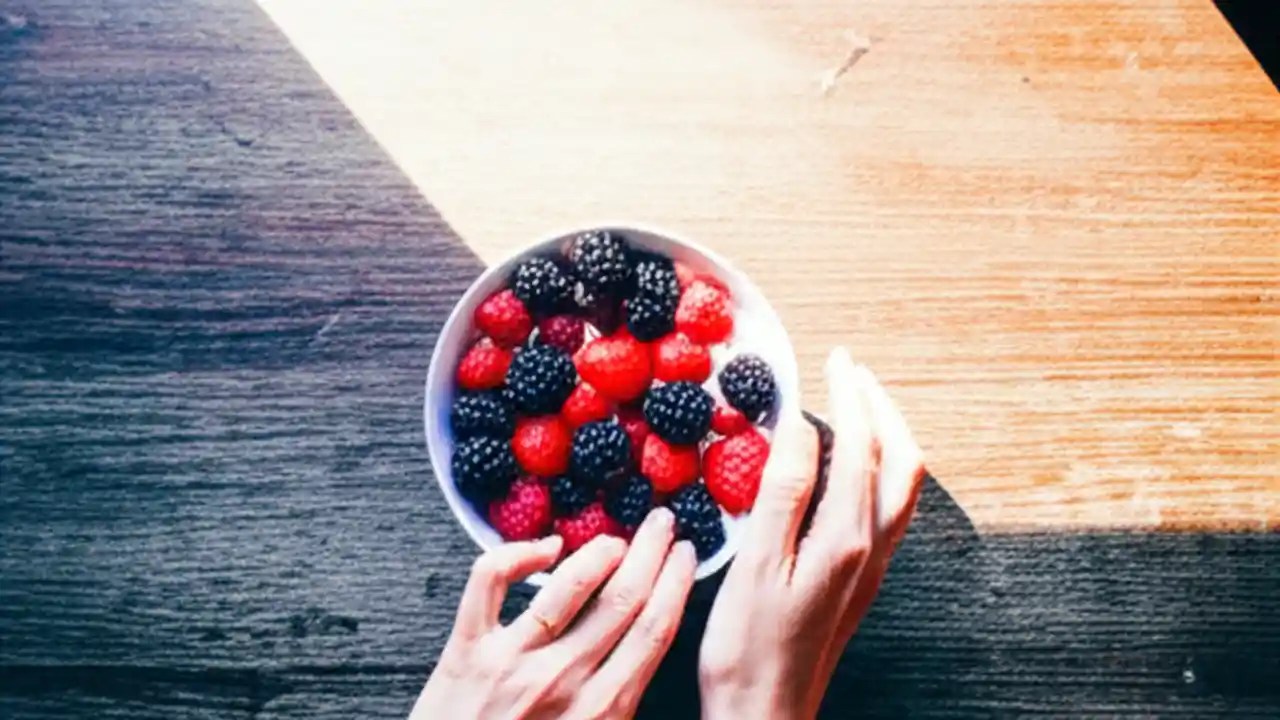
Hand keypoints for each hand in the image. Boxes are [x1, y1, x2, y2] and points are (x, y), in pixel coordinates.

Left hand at [411, 507, 696, 719]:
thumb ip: (620, 707)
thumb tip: (646, 656)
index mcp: (603, 710)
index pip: (654, 630)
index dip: (676, 584)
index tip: (686, 554)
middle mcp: (562, 679)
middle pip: (622, 600)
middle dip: (650, 553)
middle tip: (662, 522)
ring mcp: (512, 660)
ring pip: (568, 586)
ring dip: (601, 549)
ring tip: (617, 534)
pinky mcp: (467, 648)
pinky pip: (491, 582)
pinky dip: (518, 553)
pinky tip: (546, 546)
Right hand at [698, 348, 925, 718]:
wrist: (766, 714)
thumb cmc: (749, 649)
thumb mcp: (754, 564)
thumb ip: (782, 493)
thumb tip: (800, 428)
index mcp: (845, 539)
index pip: (860, 446)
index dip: (850, 395)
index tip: (835, 358)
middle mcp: (870, 550)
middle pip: (900, 461)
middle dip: (881, 408)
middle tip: (851, 372)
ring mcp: (869, 567)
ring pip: (900, 486)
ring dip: (885, 437)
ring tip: (854, 407)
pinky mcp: (859, 581)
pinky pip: (885, 509)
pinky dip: (874, 470)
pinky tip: (845, 469)